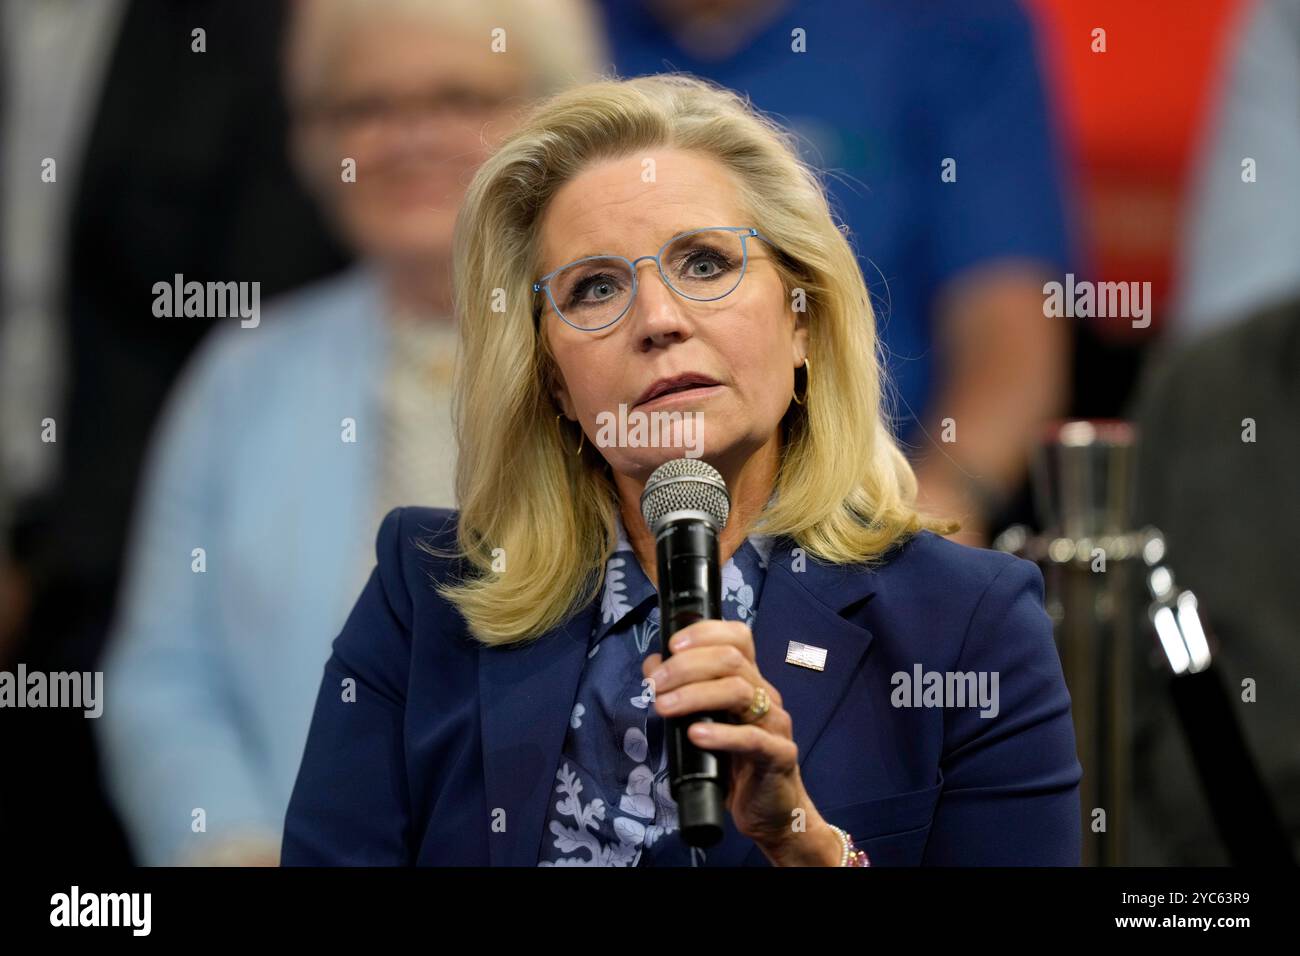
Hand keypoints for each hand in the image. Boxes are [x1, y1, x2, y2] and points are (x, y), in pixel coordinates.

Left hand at [642, 619, 841, 865]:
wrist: (770, 810)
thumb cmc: (735, 763)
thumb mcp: (705, 722)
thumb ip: (684, 693)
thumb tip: (653, 667)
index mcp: (749, 681)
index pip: (738, 637)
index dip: (705, 632)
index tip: (672, 645)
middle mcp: (765, 695)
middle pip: (731, 659)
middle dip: (686, 666)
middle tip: (655, 684)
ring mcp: (775, 723)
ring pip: (738, 691)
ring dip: (695, 694)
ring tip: (664, 707)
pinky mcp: (779, 755)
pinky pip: (752, 739)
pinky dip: (721, 734)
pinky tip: (695, 735)